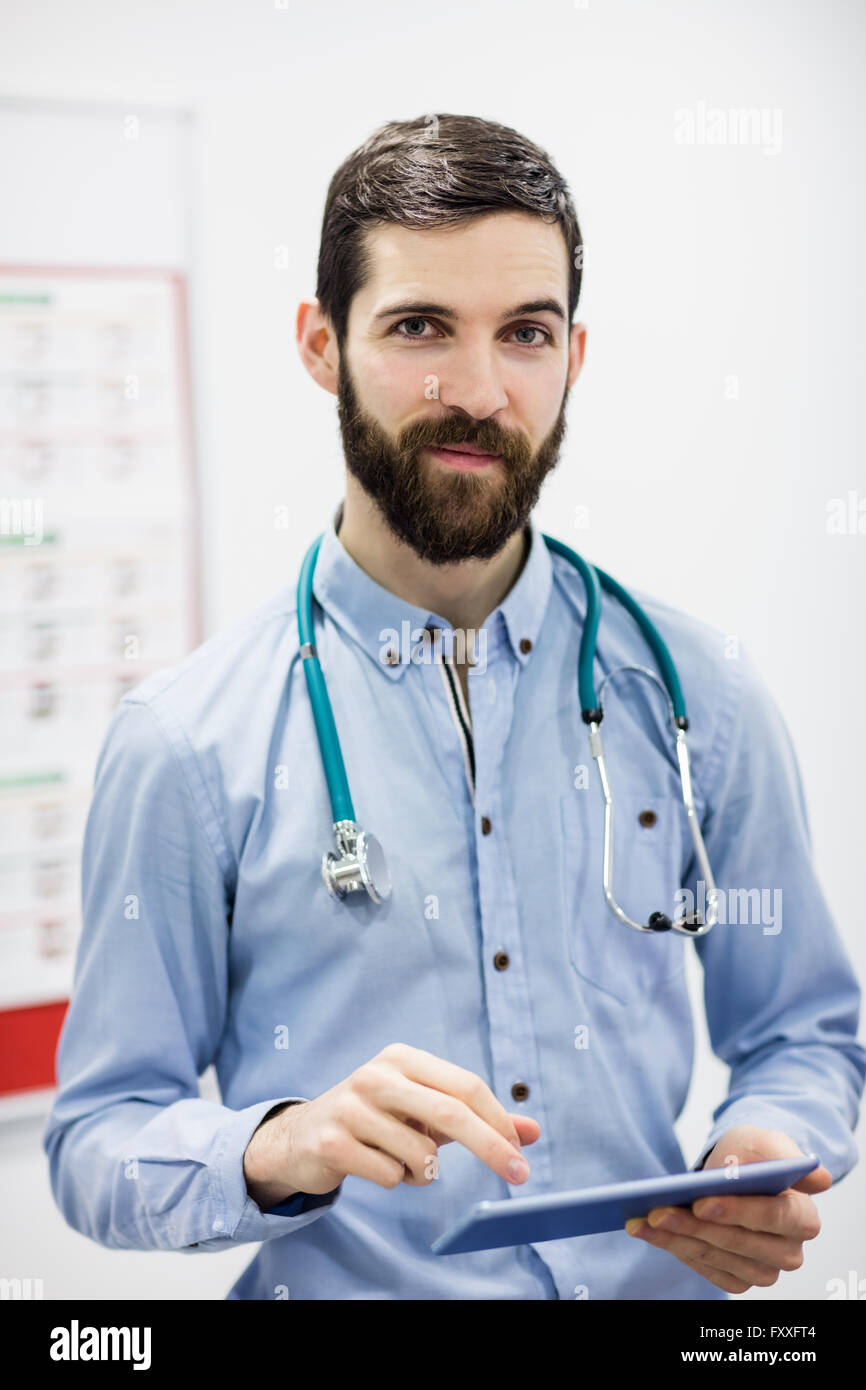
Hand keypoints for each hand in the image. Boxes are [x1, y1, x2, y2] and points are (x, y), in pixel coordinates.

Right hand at [243, 1042, 540, 1208]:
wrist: (302, 1137)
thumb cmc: (378, 1121)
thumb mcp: (426, 1112)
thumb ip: (477, 1118)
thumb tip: (532, 1132)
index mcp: (403, 1058)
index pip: (466, 1086)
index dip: (499, 1119)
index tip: (522, 1150)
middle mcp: (377, 1074)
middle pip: (452, 1113)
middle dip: (492, 1147)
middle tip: (520, 1176)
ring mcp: (351, 1107)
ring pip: (421, 1154)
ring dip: (424, 1171)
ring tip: (402, 1160)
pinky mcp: (332, 1141)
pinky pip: (390, 1176)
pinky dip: (395, 1181)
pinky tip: (373, 1165)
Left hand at [624, 1125, 831, 1293]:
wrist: (741, 1167)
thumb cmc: (755, 1153)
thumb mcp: (766, 1141)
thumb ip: (782, 1156)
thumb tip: (805, 1174)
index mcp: (803, 1217)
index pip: (773, 1217)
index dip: (737, 1211)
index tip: (700, 1202)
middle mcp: (788, 1251)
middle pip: (738, 1243)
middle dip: (694, 1227)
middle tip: (657, 1211)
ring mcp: (763, 1269)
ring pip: (717, 1258)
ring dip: (676, 1239)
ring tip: (643, 1219)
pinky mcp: (738, 1277)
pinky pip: (705, 1269)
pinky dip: (674, 1249)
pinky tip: (648, 1232)